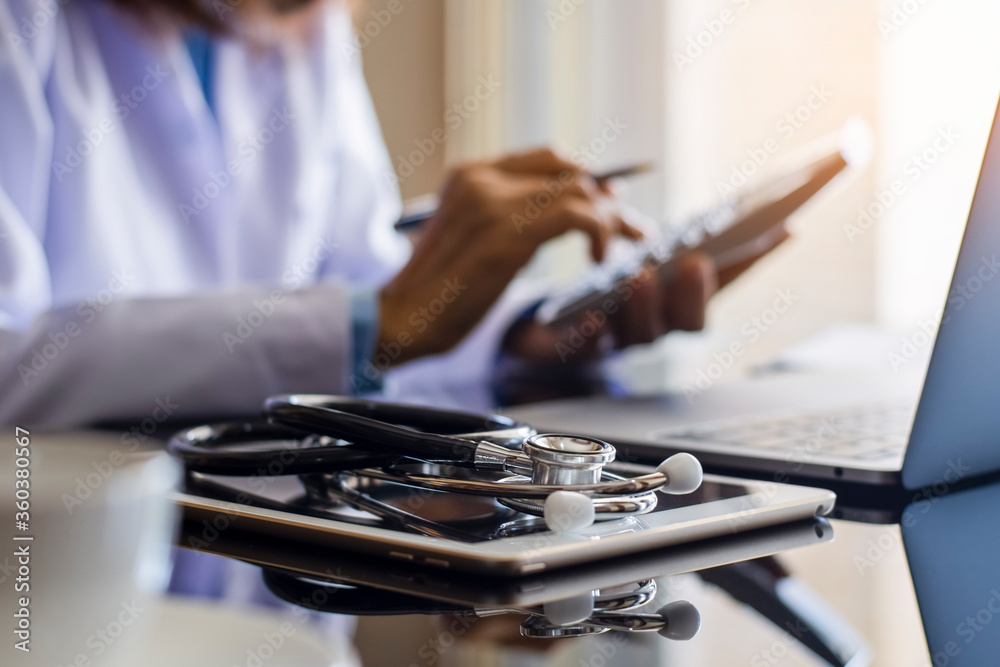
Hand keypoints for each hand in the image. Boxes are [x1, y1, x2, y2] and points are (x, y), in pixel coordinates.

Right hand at [376, 148, 641, 366]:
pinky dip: (598, 233)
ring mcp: (494, 202)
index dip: (586, 177)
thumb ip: (509, 218)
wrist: (401, 318)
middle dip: (608, 198)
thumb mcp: (471, 240)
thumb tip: (566, 208)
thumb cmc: (436, 293)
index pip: (546, 158)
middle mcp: (481, 178)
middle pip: (569, 170)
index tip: (611, 201)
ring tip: (618, 248)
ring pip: (579, 190)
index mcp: (469, 175)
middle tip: (633, 230)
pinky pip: (577, 216)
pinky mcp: (508, 233)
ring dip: (610, 219)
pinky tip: (595, 259)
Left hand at [502, 231, 789, 363]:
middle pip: (690, 322)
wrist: (544, 322)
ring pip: (642, 334)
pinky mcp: (578, 349)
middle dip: (696, 292)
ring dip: (645, 304)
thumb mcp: (639, 250)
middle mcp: (657, 324)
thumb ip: (675, 236)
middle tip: (696, 262)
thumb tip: (712, 196)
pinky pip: (588, 349)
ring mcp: (620, 340)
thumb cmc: (603, 285)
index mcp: (677, 298)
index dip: (754, 261)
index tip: (782, 229)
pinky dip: (591, 334)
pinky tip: (590, 317)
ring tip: (639, 275)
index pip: (725, 282)